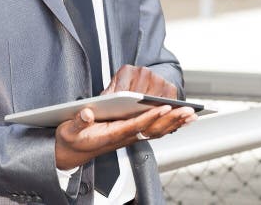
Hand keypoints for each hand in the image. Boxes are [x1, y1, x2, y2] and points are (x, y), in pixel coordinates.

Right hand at [54, 65, 195, 169]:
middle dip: (171, 119)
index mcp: (110, 135)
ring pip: (155, 130)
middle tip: (188, 110)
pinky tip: (180, 119)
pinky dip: (169, 124)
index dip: (150, 117)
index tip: (165, 107)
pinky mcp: (130, 134)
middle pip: (151, 129)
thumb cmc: (71, 140)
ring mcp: (128, 137)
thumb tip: (87, 113)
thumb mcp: (69, 130)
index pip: (134, 126)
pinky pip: (153, 130)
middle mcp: (123, 137)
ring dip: (174, 123)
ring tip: (191, 114)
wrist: (70, 152)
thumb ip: (78, 122)